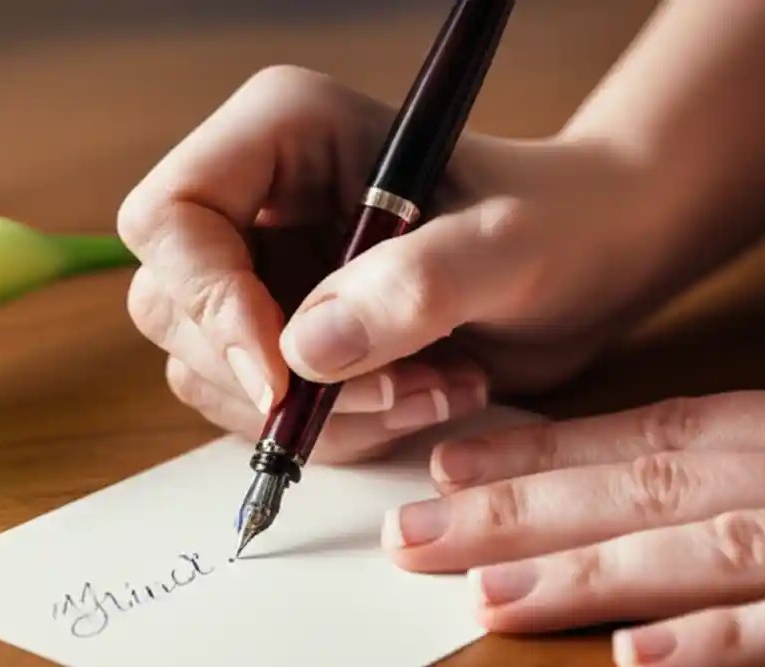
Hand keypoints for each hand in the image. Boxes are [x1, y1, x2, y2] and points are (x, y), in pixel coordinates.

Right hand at [119, 65, 679, 462]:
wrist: (593, 262)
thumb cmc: (561, 220)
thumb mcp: (508, 243)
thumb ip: (415, 286)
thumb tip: (303, 354)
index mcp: (279, 136)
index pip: (171, 216)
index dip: (205, 296)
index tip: (282, 370)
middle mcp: (253, 204)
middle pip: (175, 307)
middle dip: (274, 375)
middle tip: (392, 391)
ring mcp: (261, 273)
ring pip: (212, 371)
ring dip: (317, 414)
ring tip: (430, 390)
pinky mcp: (282, 336)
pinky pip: (258, 411)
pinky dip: (334, 431)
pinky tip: (418, 400)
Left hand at [381, 391, 764, 666]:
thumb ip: (747, 472)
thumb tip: (631, 492)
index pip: (649, 436)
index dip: (540, 451)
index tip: (445, 466)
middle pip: (646, 488)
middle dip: (520, 512)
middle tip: (412, 533)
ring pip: (706, 550)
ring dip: (589, 572)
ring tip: (487, 594)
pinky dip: (722, 641)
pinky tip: (634, 658)